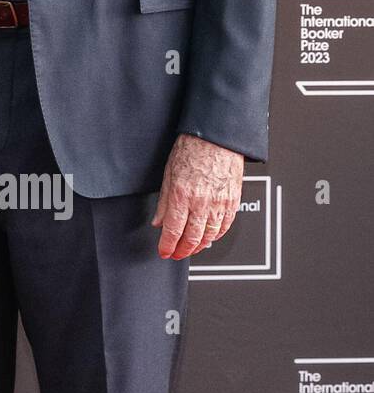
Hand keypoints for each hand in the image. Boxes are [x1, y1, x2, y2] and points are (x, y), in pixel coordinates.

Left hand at [151, 133, 243, 258]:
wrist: (216, 138)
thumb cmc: (192, 149)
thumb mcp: (168, 174)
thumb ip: (164, 201)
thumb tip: (159, 221)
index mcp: (182, 195)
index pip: (173, 230)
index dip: (168, 246)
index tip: (164, 252)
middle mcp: (201, 202)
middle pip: (192, 237)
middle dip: (183, 250)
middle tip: (176, 254)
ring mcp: (219, 203)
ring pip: (210, 235)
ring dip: (200, 246)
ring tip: (191, 248)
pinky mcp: (232, 201)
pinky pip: (226, 225)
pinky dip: (217, 235)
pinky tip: (210, 237)